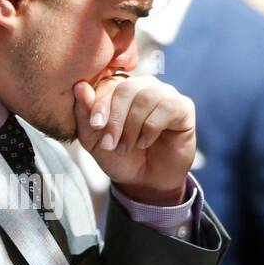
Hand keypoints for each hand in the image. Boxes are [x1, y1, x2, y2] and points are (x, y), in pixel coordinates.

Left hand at [73, 73, 194, 205]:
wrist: (145, 181)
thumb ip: (84, 114)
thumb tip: (80, 87)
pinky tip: (145, 143)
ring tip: (126, 147)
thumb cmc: (119, 156)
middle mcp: (143, 85)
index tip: (95, 126)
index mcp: (119, 88)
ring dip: (132, 126)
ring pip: (146, 96)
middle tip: (110, 144)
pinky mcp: (183, 107)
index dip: (100, 103)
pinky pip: (166, 107)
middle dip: (115, 118)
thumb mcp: (94, 140)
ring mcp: (165, 94)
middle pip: (127, 88)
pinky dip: (151, 128)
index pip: (108, 83)